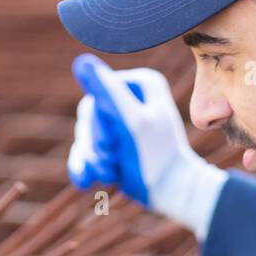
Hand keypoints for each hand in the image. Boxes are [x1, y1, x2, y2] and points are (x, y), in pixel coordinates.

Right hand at [66, 53, 226, 239]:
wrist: (174, 195)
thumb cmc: (157, 158)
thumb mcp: (131, 123)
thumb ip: (107, 92)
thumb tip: (81, 61)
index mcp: (141, 84)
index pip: (97, 96)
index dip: (96, 124)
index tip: (113, 142)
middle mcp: (132, 98)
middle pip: (90, 119)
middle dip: (95, 145)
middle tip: (112, 162)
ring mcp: (123, 124)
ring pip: (87, 138)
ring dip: (93, 159)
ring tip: (110, 175)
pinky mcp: (117, 145)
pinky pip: (88, 152)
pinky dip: (85, 167)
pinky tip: (86, 182)